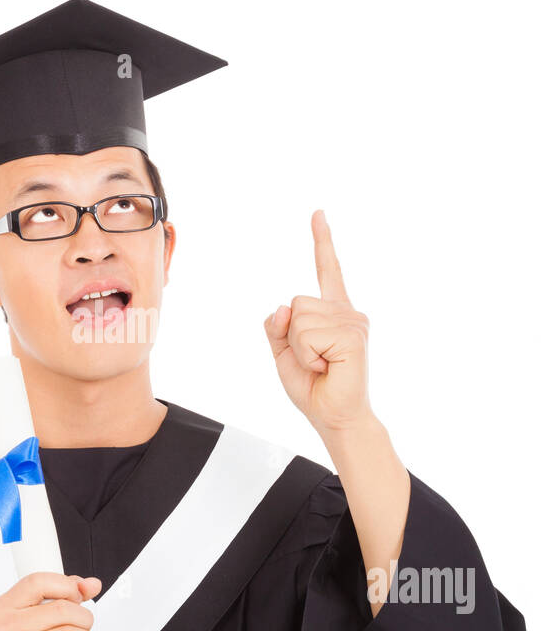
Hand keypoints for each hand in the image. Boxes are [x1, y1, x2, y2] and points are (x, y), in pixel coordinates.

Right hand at [0, 572, 99, 630]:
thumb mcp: (42, 623)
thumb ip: (66, 597)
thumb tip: (92, 584)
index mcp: (2, 609)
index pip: (38, 582)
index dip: (66, 586)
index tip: (78, 596)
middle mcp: (2, 628)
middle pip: (61, 609)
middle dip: (85, 618)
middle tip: (86, 629)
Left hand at [264, 210, 371, 434]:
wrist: (333, 416)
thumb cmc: (314, 387)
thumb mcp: (284, 353)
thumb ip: (278, 327)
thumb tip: (283, 306)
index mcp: (332, 312)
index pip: (327, 270)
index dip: (322, 241)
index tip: (318, 214)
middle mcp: (347, 312)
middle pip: (296, 302)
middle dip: (293, 336)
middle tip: (315, 361)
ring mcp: (353, 322)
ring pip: (299, 318)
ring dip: (301, 348)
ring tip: (322, 365)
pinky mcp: (353, 336)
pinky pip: (307, 334)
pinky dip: (308, 356)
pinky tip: (327, 367)